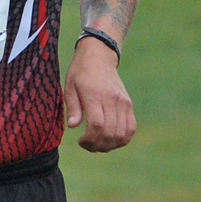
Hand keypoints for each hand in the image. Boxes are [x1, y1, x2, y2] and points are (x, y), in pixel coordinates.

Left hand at [64, 37, 134, 151]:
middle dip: (97, 146)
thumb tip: (73, 126)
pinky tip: (111, 140)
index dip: (89, 139)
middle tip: (87, 145)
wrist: (99, 56)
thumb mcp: (69, 87)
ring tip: (98, 144)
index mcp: (94, 95)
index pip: (97, 125)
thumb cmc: (80, 72)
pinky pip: (131, 128)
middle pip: (109, 133)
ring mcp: (123, 102)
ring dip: (110, 145)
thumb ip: (72, 107)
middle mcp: (112, 100)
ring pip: (122, 133)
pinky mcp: (128, 104)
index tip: (80, 141)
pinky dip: (123, 139)